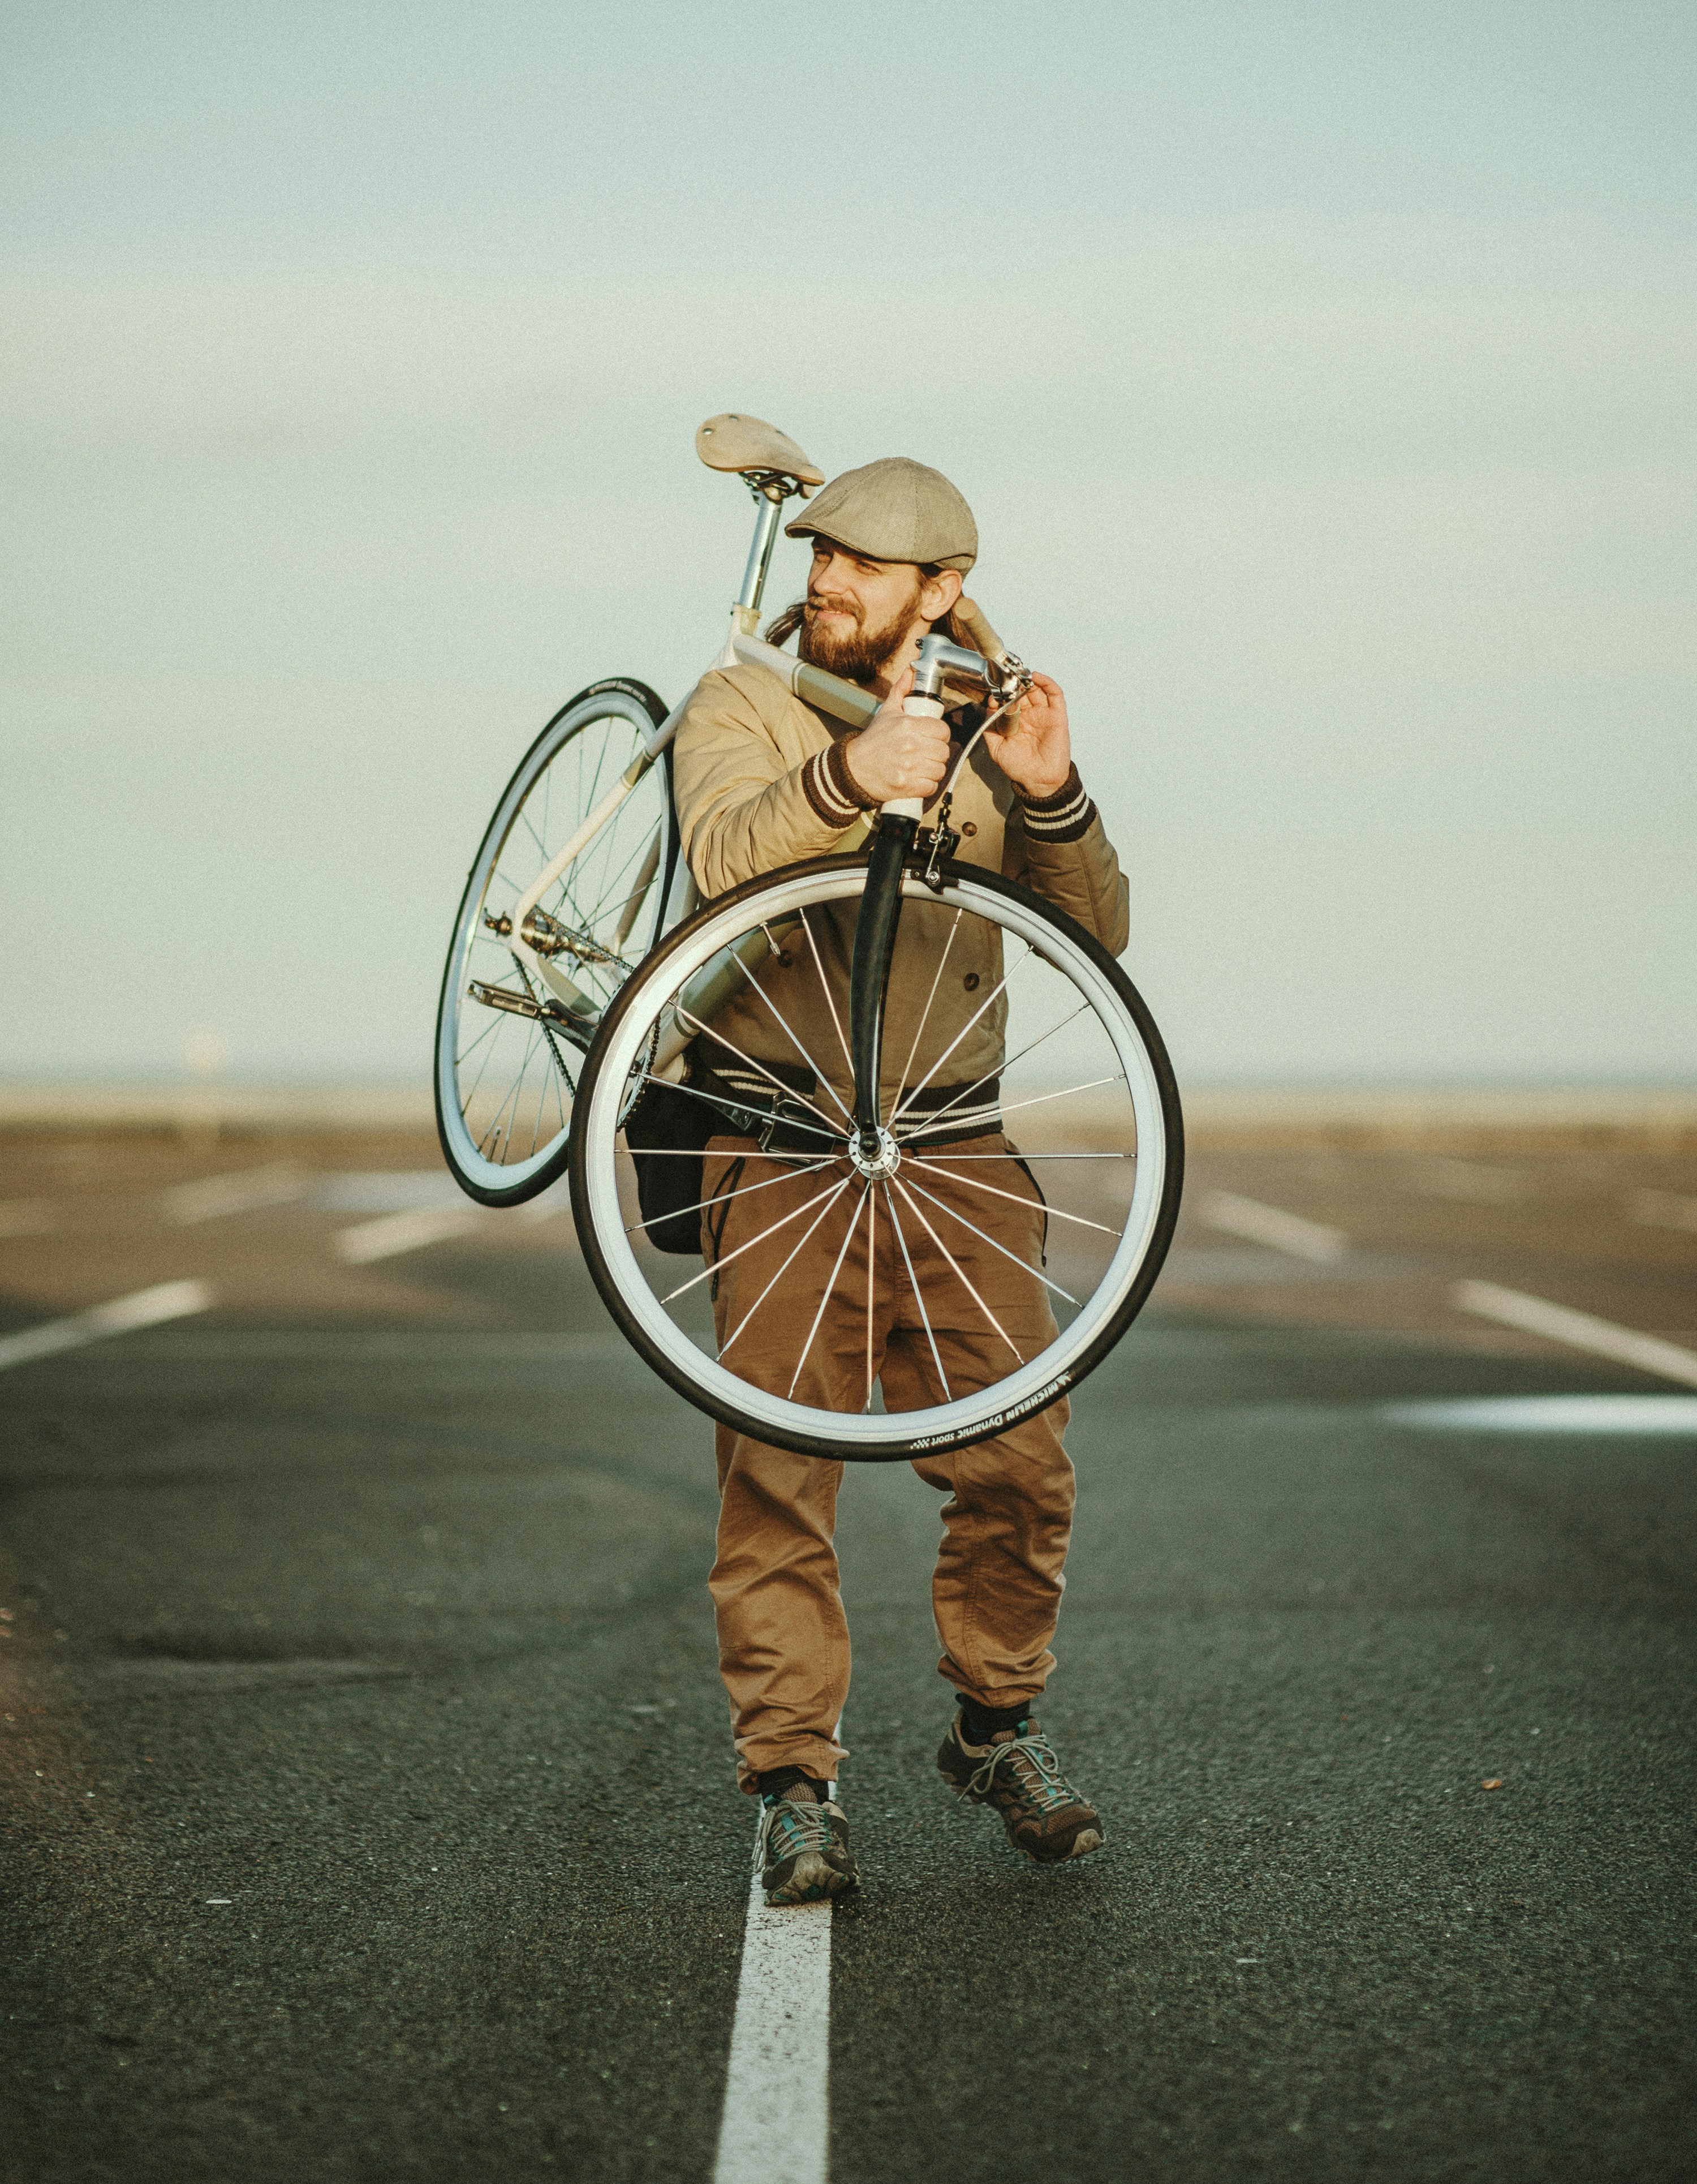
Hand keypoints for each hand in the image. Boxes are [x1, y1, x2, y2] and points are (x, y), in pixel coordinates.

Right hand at [842, 666, 952, 805]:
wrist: (853, 768)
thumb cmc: (873, 741)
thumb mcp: (887, 712)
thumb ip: (901, 691)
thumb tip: (911, 671)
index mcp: (908, 726)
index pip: (943, 730)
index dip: (940, 735)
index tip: (934, 738)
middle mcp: (910, 746)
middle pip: (944, 751)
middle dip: (938, 753)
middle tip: (928, 754)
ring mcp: (909, 768)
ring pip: (940, 770)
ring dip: (934, 770)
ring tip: (923, 767)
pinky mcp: (907, 786)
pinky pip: (931, 786)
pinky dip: (927, 785)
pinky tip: (919, 780)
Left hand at [983, 671, 1070, 799]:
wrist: (1039, 780)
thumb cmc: (1019, 767)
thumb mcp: (996, 748)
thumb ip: (990, 729)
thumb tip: (988, 707)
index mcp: (1015, 721)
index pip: (1008, 700)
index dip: (1001, 693)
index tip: (994, 691)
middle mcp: (1029, 715)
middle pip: (1022, 691)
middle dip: (1014, 683)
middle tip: (1007, 678)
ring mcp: (1043, 714)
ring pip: (1037, 689)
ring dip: (1028, 679)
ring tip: (1019, 675)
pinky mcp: (1057, 715)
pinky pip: (1055, 695)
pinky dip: (1047, 682)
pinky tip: (1035, 677)